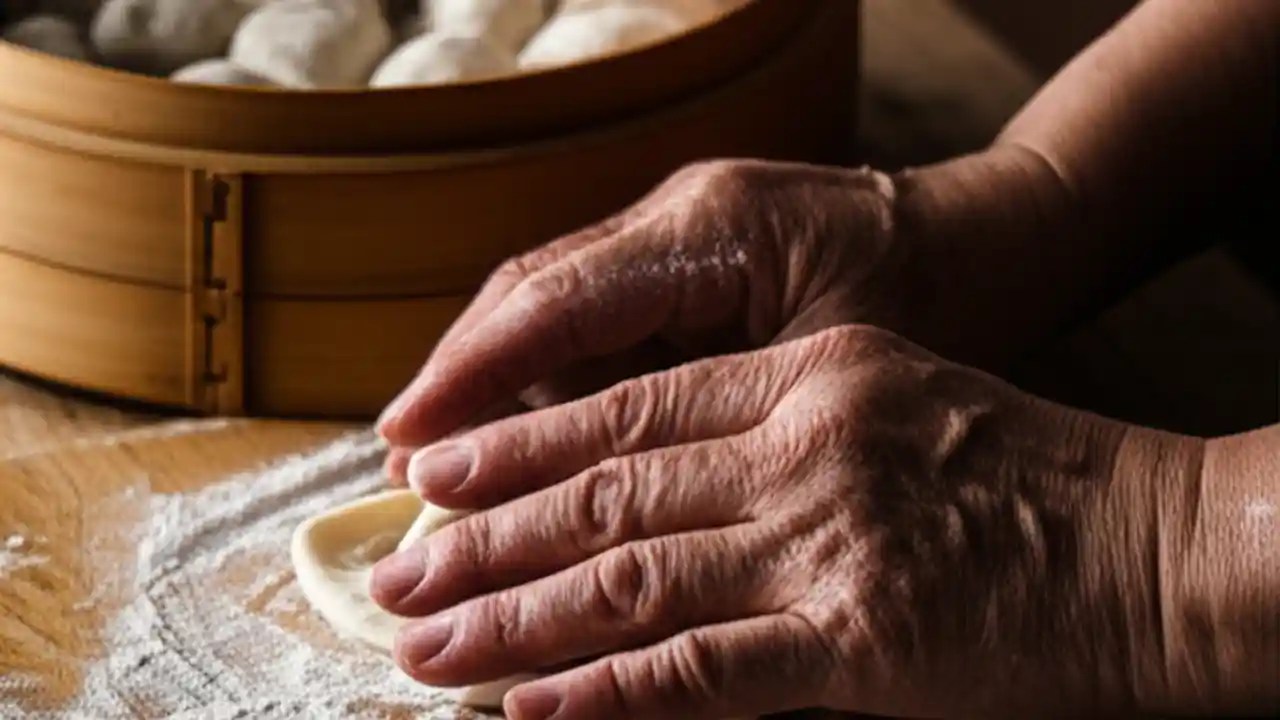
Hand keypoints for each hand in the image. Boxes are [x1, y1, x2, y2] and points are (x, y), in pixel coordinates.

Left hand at [369, 325, 1203, 718]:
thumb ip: (775, 430)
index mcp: (808, 374)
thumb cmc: (1027, 476)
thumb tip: (651, 483)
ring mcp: (828, 541)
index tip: (435, 473)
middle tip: (394, 570)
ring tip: (426, 644)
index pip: (627, 408)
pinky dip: (609, 691)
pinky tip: (533, 709)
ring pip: (628, 577)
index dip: (518, 443)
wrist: (1157, 544)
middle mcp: (804, 444)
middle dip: (483, 536)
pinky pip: (704, 669)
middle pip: (605, 492)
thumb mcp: (894, 399)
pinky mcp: (862, 642)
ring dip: (514, 618)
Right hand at [377, 158, 913, 479]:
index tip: (409, 443)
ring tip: (453, 477)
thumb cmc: (938, 303)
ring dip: (503, 390)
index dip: (476, 373)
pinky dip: (558, 387)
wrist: (988, 240)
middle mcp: (677, 217)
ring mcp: (677, 236)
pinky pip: (597, 323)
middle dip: (466, 381)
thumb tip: (619, 516)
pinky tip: (534, 448)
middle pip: (534, 295)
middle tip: (408, 472)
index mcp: (714, 228)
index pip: (562, 299)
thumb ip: (727, 426)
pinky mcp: (685, 266)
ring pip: (554, 310)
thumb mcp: (838, 374)